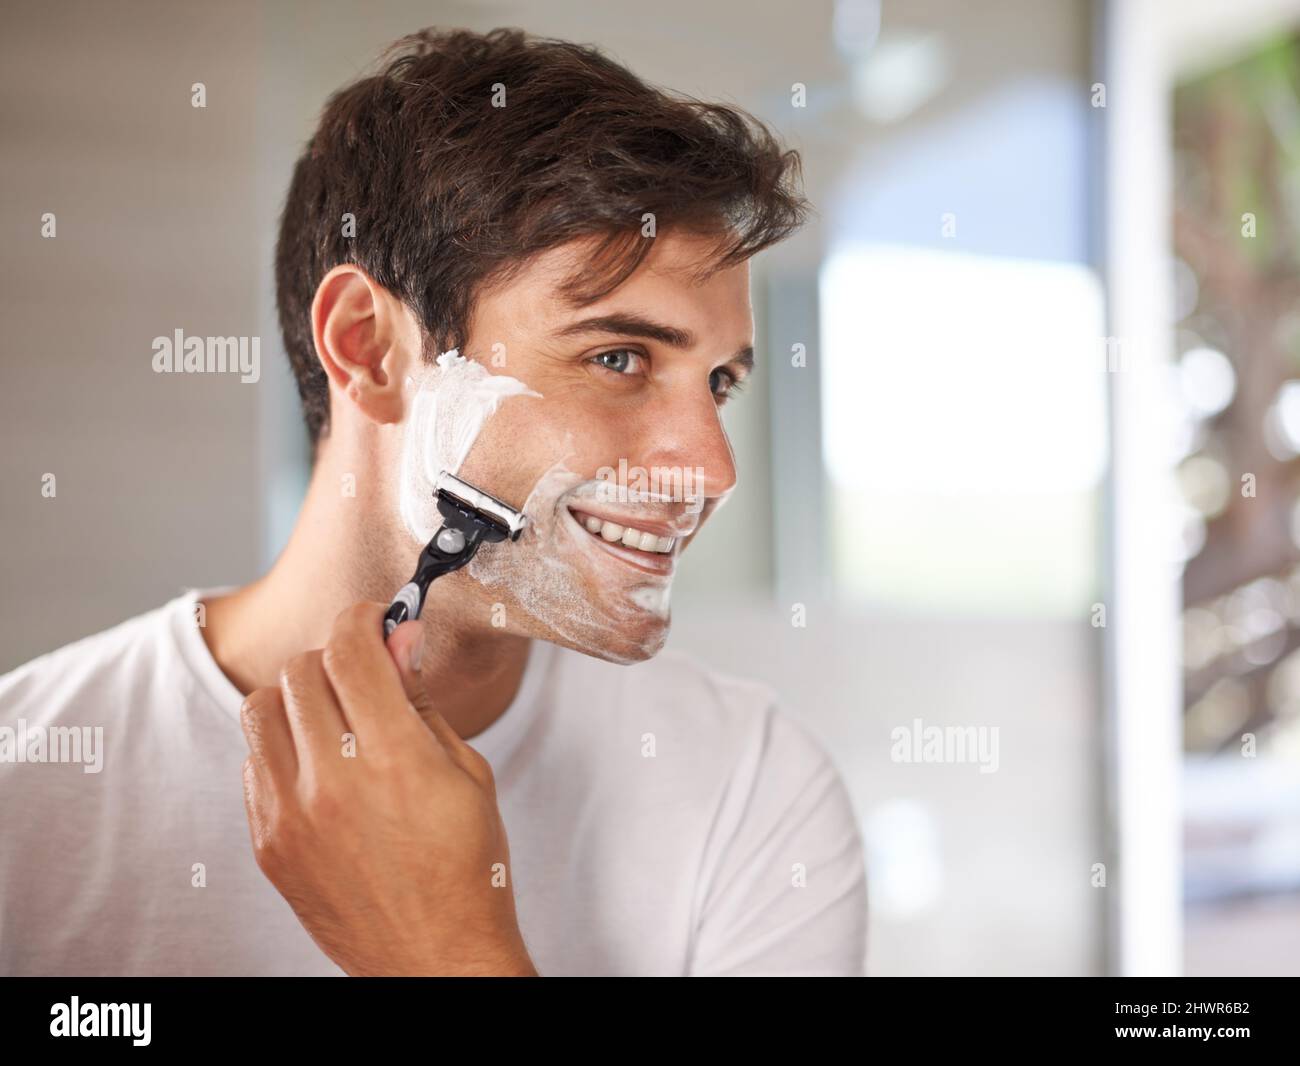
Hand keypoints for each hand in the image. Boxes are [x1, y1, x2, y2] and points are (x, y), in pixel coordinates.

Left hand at [238, 602, 536, 975]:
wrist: (436, 957)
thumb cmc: (467, 869)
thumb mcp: (466, 773)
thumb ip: (422, 700)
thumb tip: (401, 639)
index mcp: (393, 758)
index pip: (351, 648)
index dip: (363, 618)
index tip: (375, 618)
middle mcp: (332, 781)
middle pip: (301, 669)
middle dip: (336, 655)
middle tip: (364, 672)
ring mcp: (291, 815)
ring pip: (260, 709)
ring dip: (298, 697)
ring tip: (333, 718)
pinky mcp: (268, 844)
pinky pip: (252, 766)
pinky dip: (281, 749)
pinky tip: (318, 768)